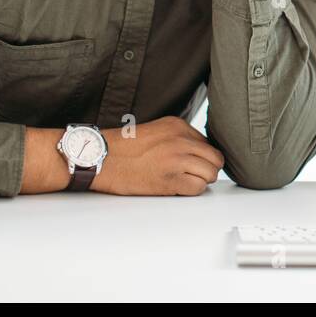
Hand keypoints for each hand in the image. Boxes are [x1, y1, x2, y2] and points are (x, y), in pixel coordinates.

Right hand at [93, 116, 224, 195]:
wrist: (100, 157)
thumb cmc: (123, 147)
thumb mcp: (156, 130)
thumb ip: (179, 137)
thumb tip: (199, 152)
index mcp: (178, 125)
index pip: (208, 143)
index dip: (202, 156)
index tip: (192, 163)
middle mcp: (181, 140)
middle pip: (215, 158)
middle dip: (208, 169)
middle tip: (195, 175)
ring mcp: (176, 159)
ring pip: (211, 173)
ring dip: (202, 181)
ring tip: (186, 181)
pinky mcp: (169, 180)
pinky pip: (198, 188)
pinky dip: (193, 191)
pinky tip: (179, 188)